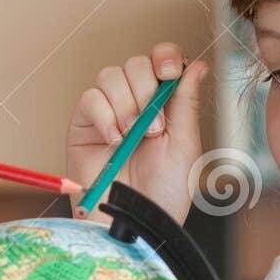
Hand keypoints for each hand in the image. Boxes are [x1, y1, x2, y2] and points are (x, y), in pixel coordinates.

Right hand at [66, 42, 208, 225]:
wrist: (136, 222)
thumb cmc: (163, 193)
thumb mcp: (185, 145)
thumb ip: (187, 102)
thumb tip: (197, 64)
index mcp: (163, 104)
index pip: (161, 61)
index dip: (164, 57)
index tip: (169, 74)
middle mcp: (134, 103)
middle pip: (134, 63)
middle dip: (146, 91)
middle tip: (154, 129)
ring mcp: (106, 113)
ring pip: (109, 76)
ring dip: (126, 105)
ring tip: (132, 138)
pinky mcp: (83, 127)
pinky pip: (89, 99)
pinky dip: (104, 116)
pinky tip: (114, 141)